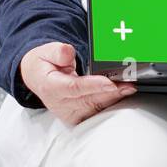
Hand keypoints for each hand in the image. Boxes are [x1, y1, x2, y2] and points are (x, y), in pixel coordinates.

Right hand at [20, 41, 135, 125]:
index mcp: (50, 87)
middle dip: (110, 93)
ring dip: (114, 98)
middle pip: (89, 99)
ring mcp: (68, 112)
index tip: (110, 82)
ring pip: (95, 107)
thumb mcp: (47, 51)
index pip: (73, 88)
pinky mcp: (76, 116)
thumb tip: (68, 53)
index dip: (93, 86)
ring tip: (130, 88)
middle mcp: (59, 103)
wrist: (37, 77)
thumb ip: (58, 52)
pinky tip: (123, 94)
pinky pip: (96, 111)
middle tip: (129, 85)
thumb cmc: (44, 63)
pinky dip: (110, 102)